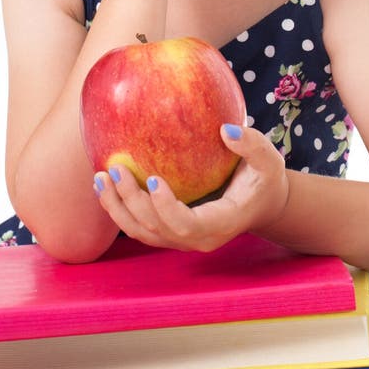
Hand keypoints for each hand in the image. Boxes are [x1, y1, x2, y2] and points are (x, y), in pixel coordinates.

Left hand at [92, 126, 289, 251]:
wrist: (261, 203)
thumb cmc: (264, 178)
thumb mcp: (268, 159)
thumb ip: (252, 144)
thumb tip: (227, 129)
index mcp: (220, 224)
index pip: (186, 224)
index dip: (165, 207)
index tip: (153, 177)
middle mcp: (197, 239)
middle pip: (156, 230)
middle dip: (131, 202)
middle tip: (115, 169)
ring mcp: (181, 239)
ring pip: (142, 233)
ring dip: (117, 208)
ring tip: (101, 178)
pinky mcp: (169, 231)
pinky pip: (139, 226)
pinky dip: (119, 208)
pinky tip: (106, 184)